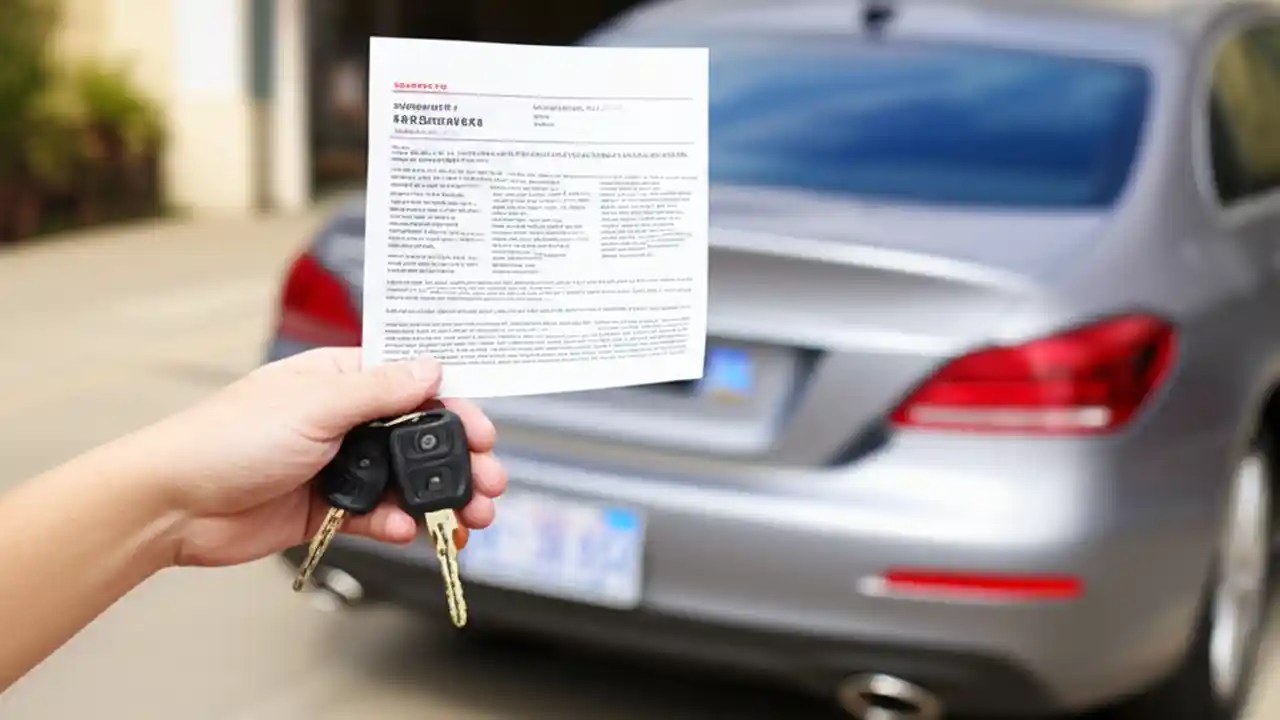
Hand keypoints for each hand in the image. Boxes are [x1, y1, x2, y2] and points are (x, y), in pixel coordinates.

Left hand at [117, 348, 506, 566]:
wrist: (174, 504)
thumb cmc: (227, 438)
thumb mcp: (316, 404)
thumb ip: (381, 390)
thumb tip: (432, 367)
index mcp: (340, 379)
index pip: (414, 387)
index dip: (455, 410)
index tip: (484, 434)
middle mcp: (343, 420)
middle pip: (418, 439)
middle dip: (459, 463)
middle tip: (491, 484)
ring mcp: (337, 466)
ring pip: (404, 482)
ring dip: (439, 501)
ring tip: (467, 520)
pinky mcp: (326, 508)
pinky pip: (376, 516)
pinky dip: (396, 525)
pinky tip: (406, 530)